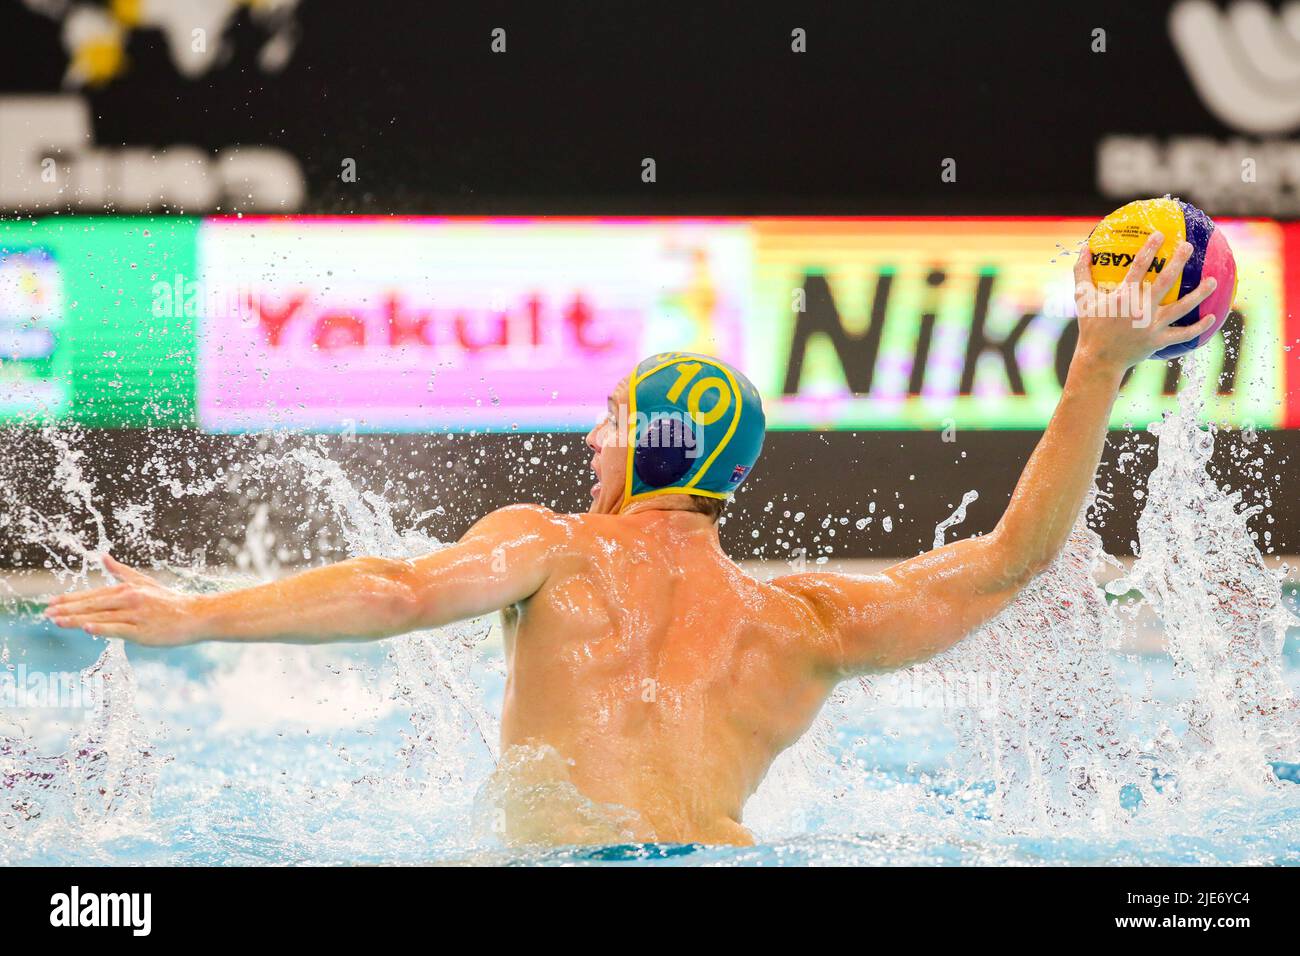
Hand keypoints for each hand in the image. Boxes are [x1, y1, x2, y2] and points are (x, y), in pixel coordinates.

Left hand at [43, 554, 200, 645]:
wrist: (196, 616)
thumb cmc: (170, 601)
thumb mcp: (145, 582)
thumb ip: (121, 571)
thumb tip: (103, 557)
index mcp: (127, 589)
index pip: (93, 594)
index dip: (70, 599)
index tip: (50, 603)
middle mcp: (129, 600)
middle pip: (92, 605)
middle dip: (67, 609)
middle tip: (45, 614)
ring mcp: (135, 616)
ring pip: (100, 617)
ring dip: (76, 619)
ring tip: (56, 621)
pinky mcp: (142, 631)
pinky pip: (118, 629)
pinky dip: (102, 628)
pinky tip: (86, 628)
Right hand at [1072, 231, 1218, 372]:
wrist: (1099, 360)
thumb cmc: (1091, 327)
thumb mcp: (1082, 298)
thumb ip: (1082, 272)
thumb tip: (1084, 247)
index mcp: (1124, 296)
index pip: (1139, 266)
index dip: (1150, 248)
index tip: (1160, 235)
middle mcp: (1141, 309)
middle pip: (1166, 280)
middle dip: (1179, 261)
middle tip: (1189, 246)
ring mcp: (1152, 326)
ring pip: (1182, 307)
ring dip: (1200, 294)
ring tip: (1213, 281)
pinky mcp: (1159, 341)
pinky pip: (1183, 334)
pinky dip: (1199, 327)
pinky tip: (1212, 317)